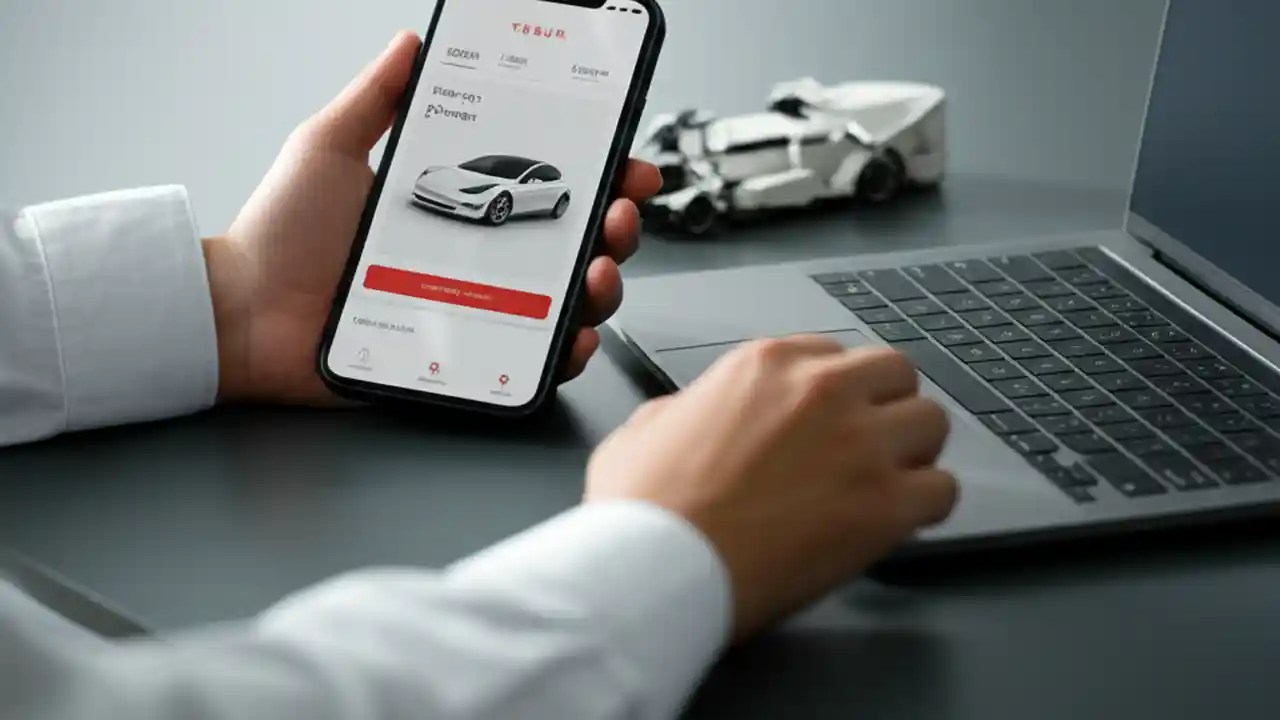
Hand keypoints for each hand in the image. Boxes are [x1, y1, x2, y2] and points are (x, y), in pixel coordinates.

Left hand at [204, 31, 661, 404]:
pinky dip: (566, 352)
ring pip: (566, 303)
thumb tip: (411, 42)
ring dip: (602, 285)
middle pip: (571, 245)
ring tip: (596, 270)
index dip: (594, 175)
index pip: (541, 189)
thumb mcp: (330, 147)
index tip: (624, 162)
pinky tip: (574, 335)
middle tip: (618, 213)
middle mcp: (477, 260)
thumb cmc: (281, 237)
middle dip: (615, 226)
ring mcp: (477, 310)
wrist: (243, 315)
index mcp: (457, 209)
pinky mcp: (465, 360)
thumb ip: (376, 97)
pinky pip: (531, 361)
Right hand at [586, 336, 957, 639]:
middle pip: (896, 374)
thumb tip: (691, 417)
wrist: (651, 567)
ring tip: (887, 484)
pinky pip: (944, 490)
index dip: (835, 393)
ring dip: (914, 453)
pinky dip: (926, 508)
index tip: (829, 420)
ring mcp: (860, 445)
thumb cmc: (640, 508)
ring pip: (932, 423)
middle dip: (886, 408)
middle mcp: (821, 390)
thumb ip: (686, 408)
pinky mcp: (884, 505)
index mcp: (765, 364)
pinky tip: (897, 523)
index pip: (834, 355)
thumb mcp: (645, 426)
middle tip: (868, 446)